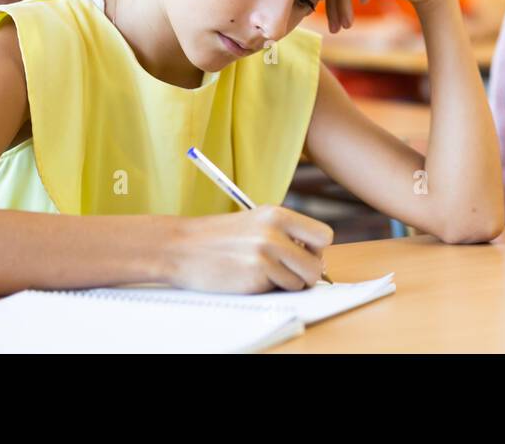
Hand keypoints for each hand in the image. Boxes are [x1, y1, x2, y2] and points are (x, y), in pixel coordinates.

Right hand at [165, 205, 333, 292]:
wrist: (180, 247)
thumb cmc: (218, 237)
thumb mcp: (255, 222)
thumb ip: (285, 233)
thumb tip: (317, 257)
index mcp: (278, 214)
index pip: (324, 235)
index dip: (316, 249)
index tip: (302, 254)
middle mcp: (275, 232)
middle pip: (317, 264)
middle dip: (307, 272)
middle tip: (288, 270)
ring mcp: (265, 255)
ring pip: (301, 282)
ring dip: (286, 283)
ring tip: (262, 272)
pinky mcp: (255, 276)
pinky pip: (281, 290)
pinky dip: (270, 289)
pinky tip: (249, 278)